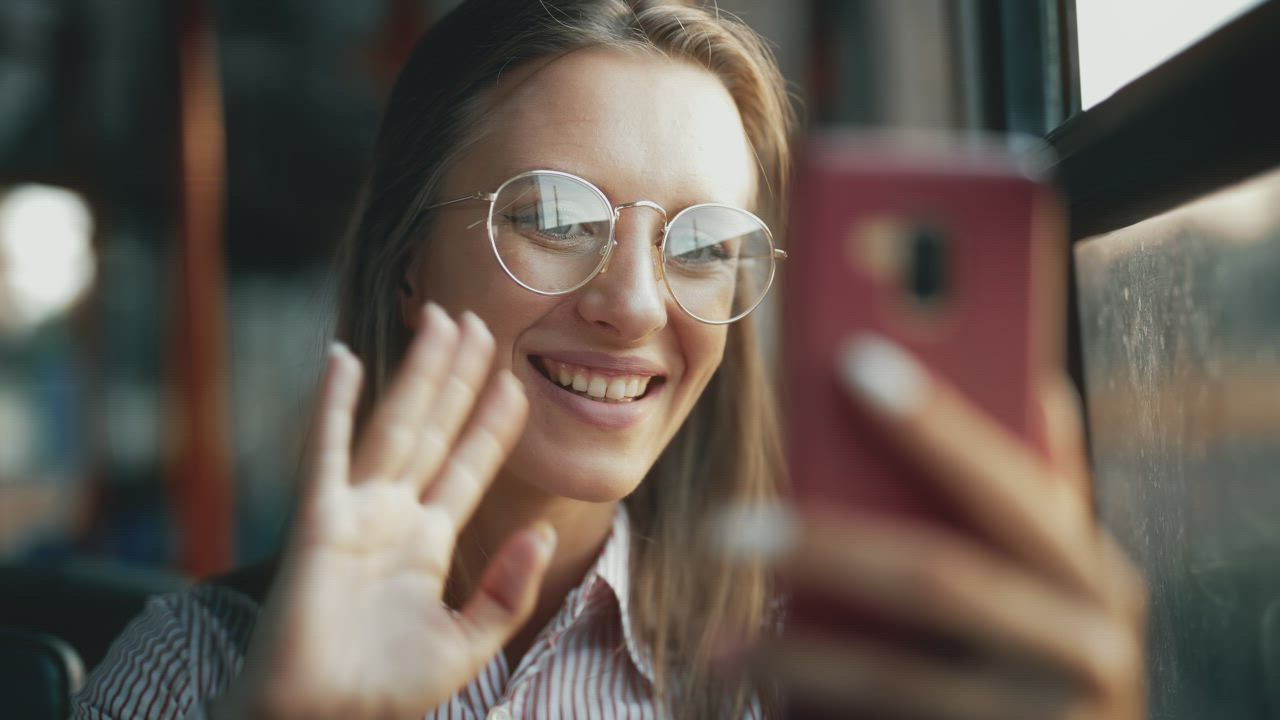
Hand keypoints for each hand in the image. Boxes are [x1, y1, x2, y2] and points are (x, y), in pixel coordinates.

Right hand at [213, 305, 553, 719]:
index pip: (469, 467)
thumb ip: (507, 591)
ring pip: (395, 427)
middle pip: (435, 430)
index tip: (516, 380)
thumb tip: (543, 534)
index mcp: (427, 542)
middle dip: (458, 378)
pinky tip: (344, 360)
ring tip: (439, 322)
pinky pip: (327, 454)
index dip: (492, 424)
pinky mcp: (318, 523)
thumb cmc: (384, 694)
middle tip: (479, 322)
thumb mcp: (467, 643)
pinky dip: (332, 406)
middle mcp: (393, 517)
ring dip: (417, 374)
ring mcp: (356, 514)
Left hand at [725, 335, 1146, 718]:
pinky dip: (810, 703)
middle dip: (821, 548)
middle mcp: (1088, 650)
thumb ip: (1042, 503)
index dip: (934, 425)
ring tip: (717, 640)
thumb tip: (1037, 386)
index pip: (1007, 485)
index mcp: (1092, 577)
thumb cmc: (1046, 661)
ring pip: (894, 675)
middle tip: (722, 529)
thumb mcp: (1061, 586)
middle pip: (936, 581)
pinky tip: (755, 686)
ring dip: (793, 652)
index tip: (852, 362)